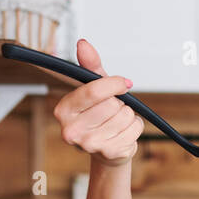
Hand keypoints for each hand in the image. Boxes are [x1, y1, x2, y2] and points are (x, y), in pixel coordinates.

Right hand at [52, 38, 142, 167]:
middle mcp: (72, 131)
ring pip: (125, 116)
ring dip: (128, 115)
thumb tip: (83, 44)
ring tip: (117, 121)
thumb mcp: (94, 87)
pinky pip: (134, 130)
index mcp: (63, 110)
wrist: (105, 149)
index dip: (113, 84)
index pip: (93, 91)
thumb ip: (90, 65)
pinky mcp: (109, 154)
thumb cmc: (98, 113)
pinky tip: (123, 132)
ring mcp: (90, 145)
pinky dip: (135, 127)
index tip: (122, 83)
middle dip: (119, 103)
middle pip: (112, 104)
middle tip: (111, 110)